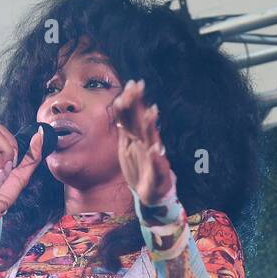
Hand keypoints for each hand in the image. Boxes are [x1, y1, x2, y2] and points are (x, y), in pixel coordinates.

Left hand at [111, 79, 175, 206]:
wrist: (151, 193)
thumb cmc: (139, 167)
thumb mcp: (127, 145)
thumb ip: (124, 126)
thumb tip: (119, 104)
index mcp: (136, 138)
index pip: (132, 116)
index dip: (131, 101)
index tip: (130, 83)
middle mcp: (146, 144)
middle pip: (141, 122)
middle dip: (140, 105)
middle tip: (139, 86)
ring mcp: (152, 158)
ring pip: (152, 140)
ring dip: (151, 127)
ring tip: (151, 112)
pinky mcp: (157, 175)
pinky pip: (156, 167)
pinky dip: (155, 159)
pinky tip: (154, 151)